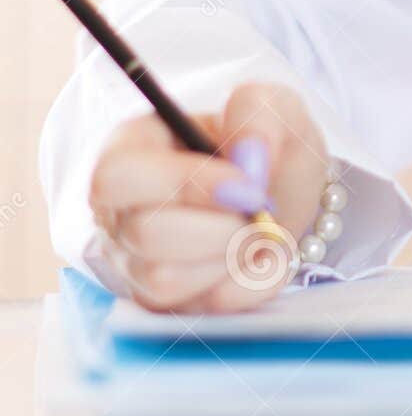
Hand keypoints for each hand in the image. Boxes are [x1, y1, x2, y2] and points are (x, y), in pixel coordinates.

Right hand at [88, 81, 329, 313]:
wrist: (288, 197)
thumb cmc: (266, 147)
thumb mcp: (273, 106)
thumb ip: (259, 110)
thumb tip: (251, 151)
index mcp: (131, 149)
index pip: (121, 176)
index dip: (187, 184)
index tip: (250, 186)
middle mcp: (119, 209)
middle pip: (146, 235)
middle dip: (222, 229)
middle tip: (260, 211)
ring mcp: (132, 261)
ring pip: (165, 281)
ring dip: (231, 258)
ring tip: (256, 231)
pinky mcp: (160, 301)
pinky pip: (196, 309)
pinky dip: (243, 286)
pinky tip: (257, 258)